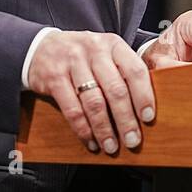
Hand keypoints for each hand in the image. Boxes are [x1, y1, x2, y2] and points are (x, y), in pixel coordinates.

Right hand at [26, 30, 154, 154]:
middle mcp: (94, 50)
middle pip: (115, 89)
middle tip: (132, 140)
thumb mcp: (105, 53)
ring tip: (111, 146)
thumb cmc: (82, 56)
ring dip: (105, 129)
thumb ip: (123, 72)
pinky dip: (84, 130)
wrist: (42, 48)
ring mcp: (73, 63)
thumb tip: (145, 108)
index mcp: (113, 45)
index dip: (144, 96)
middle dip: (126, 120)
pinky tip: (91, 141)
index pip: (135, 70)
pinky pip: (72, 109)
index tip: (149, 118)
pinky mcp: (54, 78)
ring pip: (94, 102)